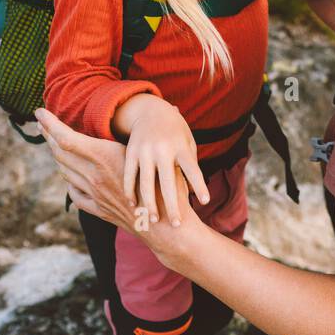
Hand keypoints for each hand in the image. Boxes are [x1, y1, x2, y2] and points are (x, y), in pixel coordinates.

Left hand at [34, 108, 200, 268]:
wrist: (164, 227)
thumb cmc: (164, 185)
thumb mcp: (148, 154)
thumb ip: (138, 135)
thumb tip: (173, 108)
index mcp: (104, 157)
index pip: (65, 138)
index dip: (49, 124)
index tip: (38, 112)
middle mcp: (94, 175)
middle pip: (60, 153)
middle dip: (48, 135)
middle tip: (41, 123)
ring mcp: (94, 194)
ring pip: (65, 171)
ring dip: (56, 156)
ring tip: (53, 144)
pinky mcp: (98, 209)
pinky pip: (75, 193)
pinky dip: (69, 182)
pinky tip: (70, 177)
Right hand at [116, 94, 209, 225]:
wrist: (151, 110)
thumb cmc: (175, 132)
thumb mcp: (188, 142)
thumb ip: (190, 165)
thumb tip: (192, 191)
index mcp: (181, 147)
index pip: (193, 170)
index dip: (199, 185)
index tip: (205, 201)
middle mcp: (163, 150)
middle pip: (168, 183)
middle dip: (173, 205)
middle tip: (177, 225)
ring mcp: (145, 151)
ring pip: (146, 183)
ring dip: (149, 204)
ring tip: (153, 221)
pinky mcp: (131, 152)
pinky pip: (129, 176)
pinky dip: (130, 191)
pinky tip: (132, 205)